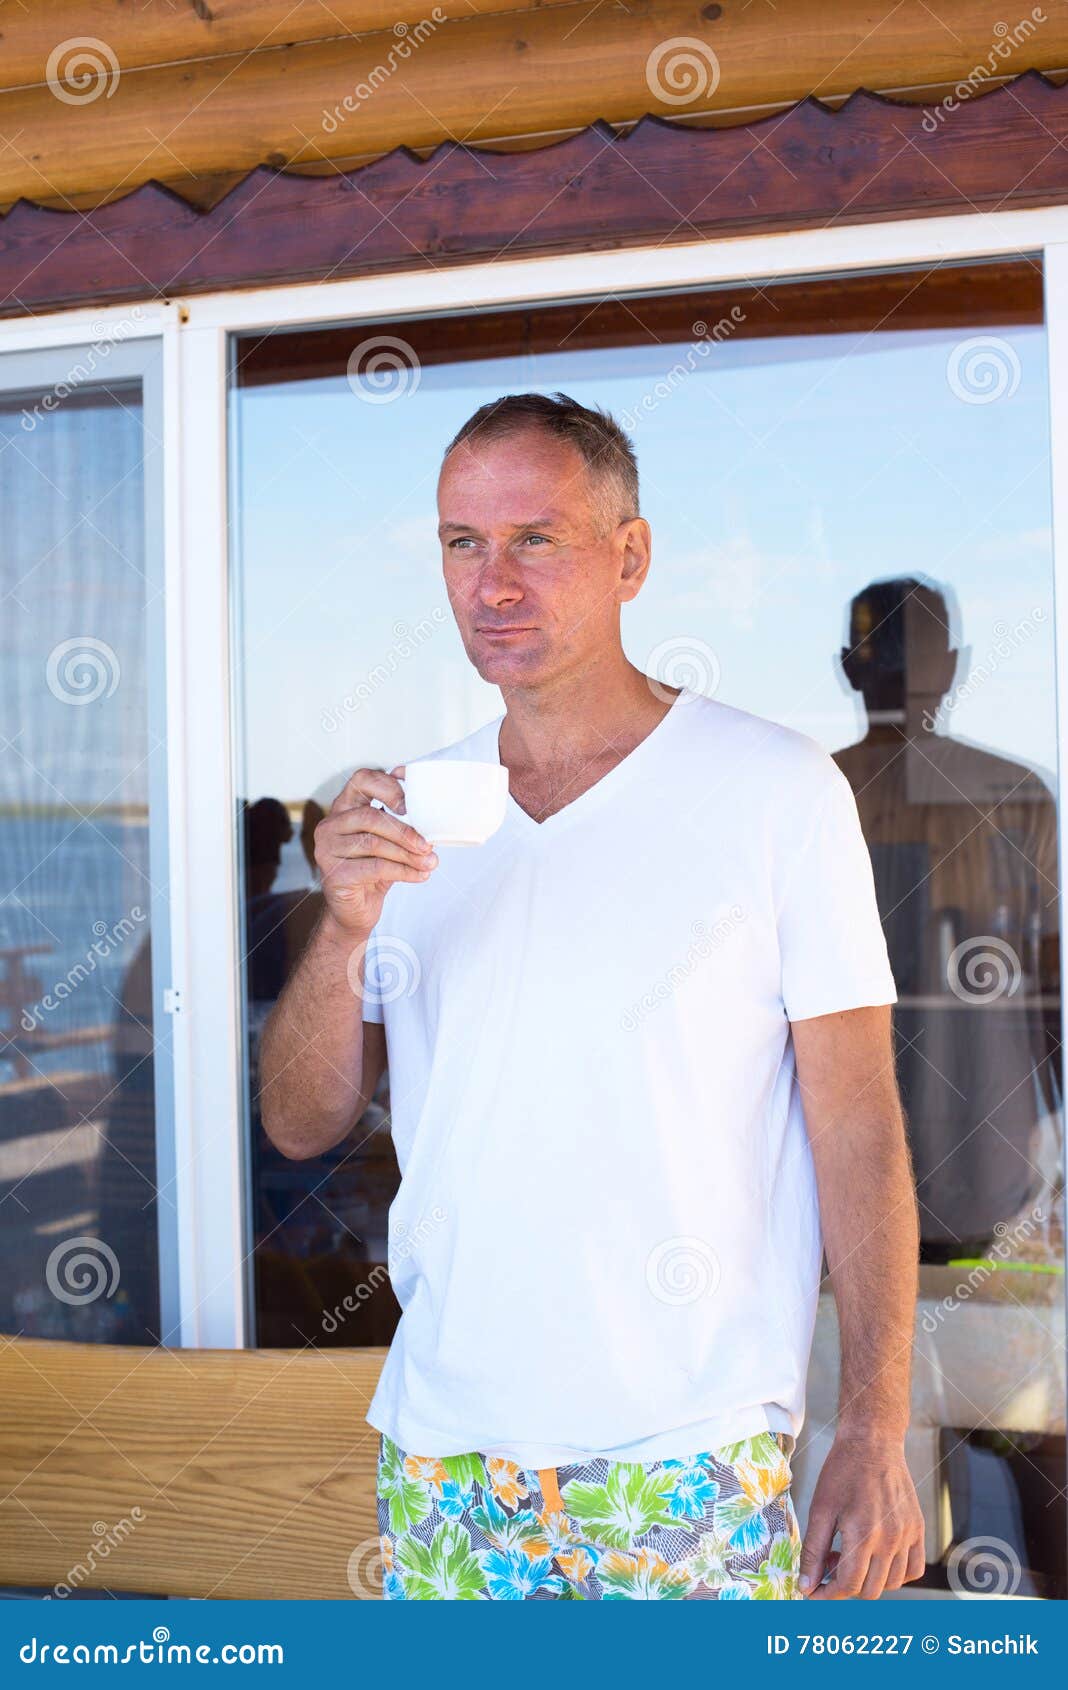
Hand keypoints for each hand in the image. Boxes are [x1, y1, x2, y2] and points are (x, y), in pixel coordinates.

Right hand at [313, 765, 436, 934]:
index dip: (387, 786)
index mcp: (344, 808)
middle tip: (428, 845)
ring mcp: (327, 849)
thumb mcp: (388, 845)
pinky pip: (374, 868)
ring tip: (430, 863)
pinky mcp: (333, 874)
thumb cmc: (372, 873)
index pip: (361, 780)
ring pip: (373, 843)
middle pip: (370, 816)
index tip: (410, 805)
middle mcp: (330, 825)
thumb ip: (402, 827)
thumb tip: (433, 821)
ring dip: (407, 854)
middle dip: (404, 831)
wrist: (353, 912)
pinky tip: (420, 876)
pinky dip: (403, 871)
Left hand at [799, 1431, 924, 1598]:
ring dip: (869, 1580)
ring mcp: (908, 1535)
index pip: (848, 1586)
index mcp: (864, 1535)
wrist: (872, 1442)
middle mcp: (890, 1539)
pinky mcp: (918, 1528)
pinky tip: (877, 1558)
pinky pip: (914, 1568)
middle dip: (845, 1587)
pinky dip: (896, 1573)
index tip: (813, 1592)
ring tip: (850, 1556)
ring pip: (893, 1583)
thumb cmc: (843, 1470)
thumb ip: (813, 1550)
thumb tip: (806, 1585)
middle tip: (829, 1566)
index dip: (827, 1595)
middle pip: (870, 1590)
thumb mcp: (820, 1509)